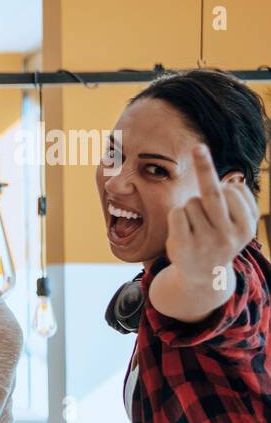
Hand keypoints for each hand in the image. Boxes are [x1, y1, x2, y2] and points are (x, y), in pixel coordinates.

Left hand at [165, 144, 258, 283]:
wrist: (204, 275)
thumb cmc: (220, 239)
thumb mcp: (238, 223)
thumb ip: (238, 202)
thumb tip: (229, 181)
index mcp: (246, 226)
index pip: (233, 191)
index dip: (224, 186)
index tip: (223, 184)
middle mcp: (228, 235)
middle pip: (213, 192)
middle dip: (206, 166)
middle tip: (199, 146)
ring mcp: (205, 241)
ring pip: (192, 202)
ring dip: (190, 207)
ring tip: (196, 226)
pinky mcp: (183, 246)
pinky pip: (177, 212)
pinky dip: (177, 213)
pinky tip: (183, 228)